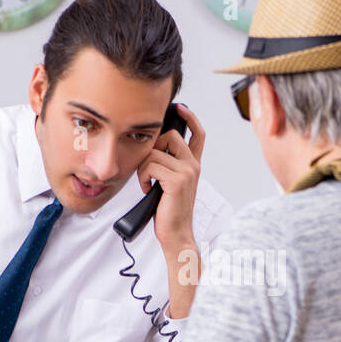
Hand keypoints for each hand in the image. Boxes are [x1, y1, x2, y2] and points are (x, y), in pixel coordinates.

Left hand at [138, 102, 203, 255]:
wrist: (176, 234)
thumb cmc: (169, 211)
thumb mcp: (170, 183)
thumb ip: (167, 165)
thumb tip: (152, 148)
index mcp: (193, 165)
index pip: (198, 134)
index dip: (190, 118)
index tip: (181, 108)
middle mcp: (193, 165)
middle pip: (169, 136)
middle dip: (152, 148)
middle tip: (149, 169)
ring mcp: (187, 172)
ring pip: (155, 152)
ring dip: (143, 168)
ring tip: (147, 183)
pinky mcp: (177, 181)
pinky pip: (150, 166)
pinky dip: (142, 177)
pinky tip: (146, 189)